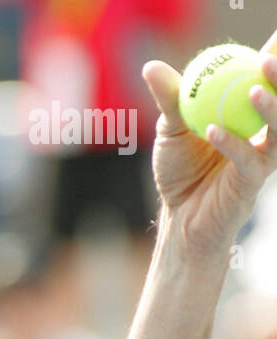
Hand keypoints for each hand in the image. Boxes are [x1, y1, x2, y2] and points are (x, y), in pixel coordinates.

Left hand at [142, 33, 276, 258]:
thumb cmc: (179, 174)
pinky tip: (214, 131)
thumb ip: (170, 99)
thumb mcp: (171, 131)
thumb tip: (152, 67)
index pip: (263, 81)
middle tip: (269, 58)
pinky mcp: (252, 182)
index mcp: (245, 115)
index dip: (271, 60)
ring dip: (273, 106)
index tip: (273, 39)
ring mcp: (260, 158)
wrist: (179, 220)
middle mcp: (260, 134)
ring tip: (256, 89)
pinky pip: (248, 160)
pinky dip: (232, 144)